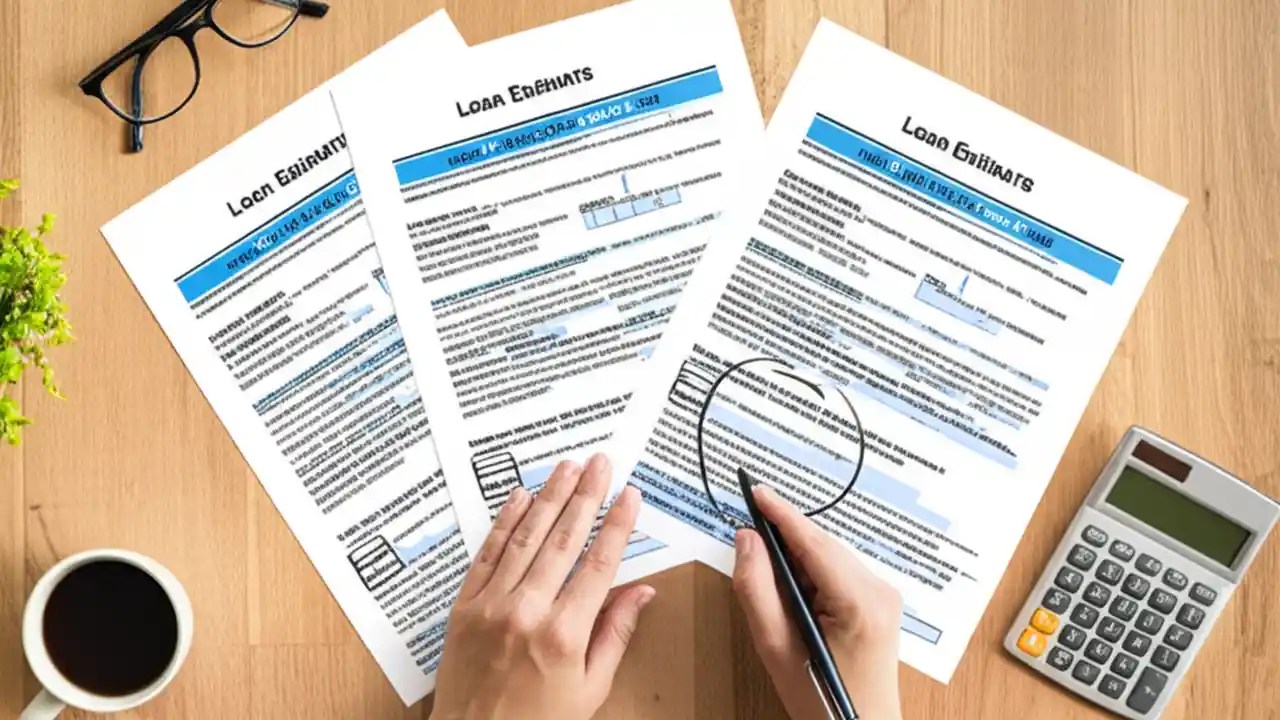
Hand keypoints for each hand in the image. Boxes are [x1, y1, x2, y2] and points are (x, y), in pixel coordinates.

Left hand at [430, 454, 655, 719]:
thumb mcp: (590, 690)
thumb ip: (615, 634)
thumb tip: (642, 592)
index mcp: (565, 634)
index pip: (600, 564)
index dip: (618, 524)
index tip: (630, 496)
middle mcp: (527, 612)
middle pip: (564, 539)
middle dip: (586, 495)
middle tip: (600, 462)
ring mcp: (491, 606)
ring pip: (525, 537)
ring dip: (548, 497)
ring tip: (566, 467)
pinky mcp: (464, 608)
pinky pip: (487, 554)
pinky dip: (504, 523)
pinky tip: (521, 498)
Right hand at [733, 486, 903, 719]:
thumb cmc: (820, 699)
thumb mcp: (775, 646)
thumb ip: (756, 588)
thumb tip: (747, 539)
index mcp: (859, 602)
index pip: (814, 543)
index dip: (782, 513)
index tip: (755, 490)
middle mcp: (880, 591)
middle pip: (823, 546)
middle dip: (785, 534)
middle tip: (747, 528)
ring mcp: (885, 596)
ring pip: (830, 556)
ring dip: (798, 554)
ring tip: (765, 562)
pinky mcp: (881, 602)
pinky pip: (839, 571)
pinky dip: (812, 569)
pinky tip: (791, 583)